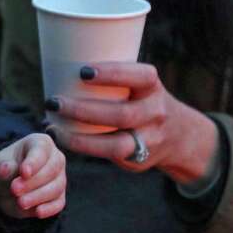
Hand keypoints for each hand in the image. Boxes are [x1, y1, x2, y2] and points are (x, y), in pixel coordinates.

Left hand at [0, 133, 66, 219]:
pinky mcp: (59, 197)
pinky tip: (38, 212)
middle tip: (14, 190)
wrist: (7, 187)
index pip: (41, 151)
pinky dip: (49, 208)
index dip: (33, 162)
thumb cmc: (6, 168)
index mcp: (41, 144)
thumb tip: (5, 169)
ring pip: (56, 187)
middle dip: (33, 182)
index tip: (23, 172)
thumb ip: (3, 166)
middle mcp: (55, 159)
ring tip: (20, 202)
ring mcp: (60, 178)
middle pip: (51, 170)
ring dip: (38, 196)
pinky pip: (59, 203)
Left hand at [48, 62, 216, 183]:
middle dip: (83, 110)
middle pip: (122, 114)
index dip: (112, 73)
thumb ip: (113, 80)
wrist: (179, 136)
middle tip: (53, 102)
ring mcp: (149, 140)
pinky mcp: (138, 160)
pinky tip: (63, 139)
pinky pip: (109, 157)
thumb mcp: (139, 84)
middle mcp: (155, 113)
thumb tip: (56, 71)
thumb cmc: (141, 100)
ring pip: (115, 145)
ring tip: (53, 129)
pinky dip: (83, 148)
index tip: (82, 71)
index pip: (139, 76)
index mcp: (153, 87)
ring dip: (79, 138)